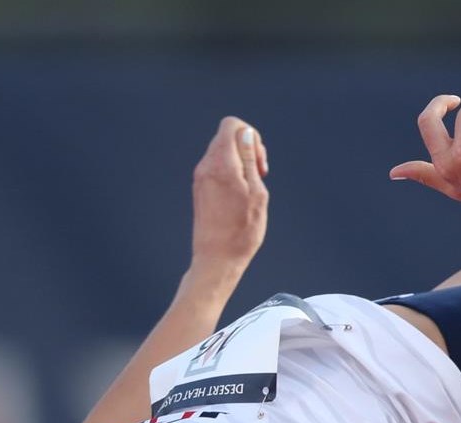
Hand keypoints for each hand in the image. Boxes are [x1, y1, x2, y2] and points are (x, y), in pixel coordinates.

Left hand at [190, 116, 269, 266]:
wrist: (217, 259)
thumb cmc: (241, 231)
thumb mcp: (256, 192)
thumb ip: (250, 159)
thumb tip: (245, 133)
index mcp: (222, 163)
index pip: (231, 124)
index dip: (250, 134)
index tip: (258, 160)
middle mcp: (206, 166)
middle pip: (227, 137)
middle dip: (247, 148)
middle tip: (260, 173)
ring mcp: (200, 177)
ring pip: (222, 152)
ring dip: (240, 162)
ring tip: (251, 186)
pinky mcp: (200, 188)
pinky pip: (217, 167)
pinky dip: (231, 173)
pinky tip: (240, 195)